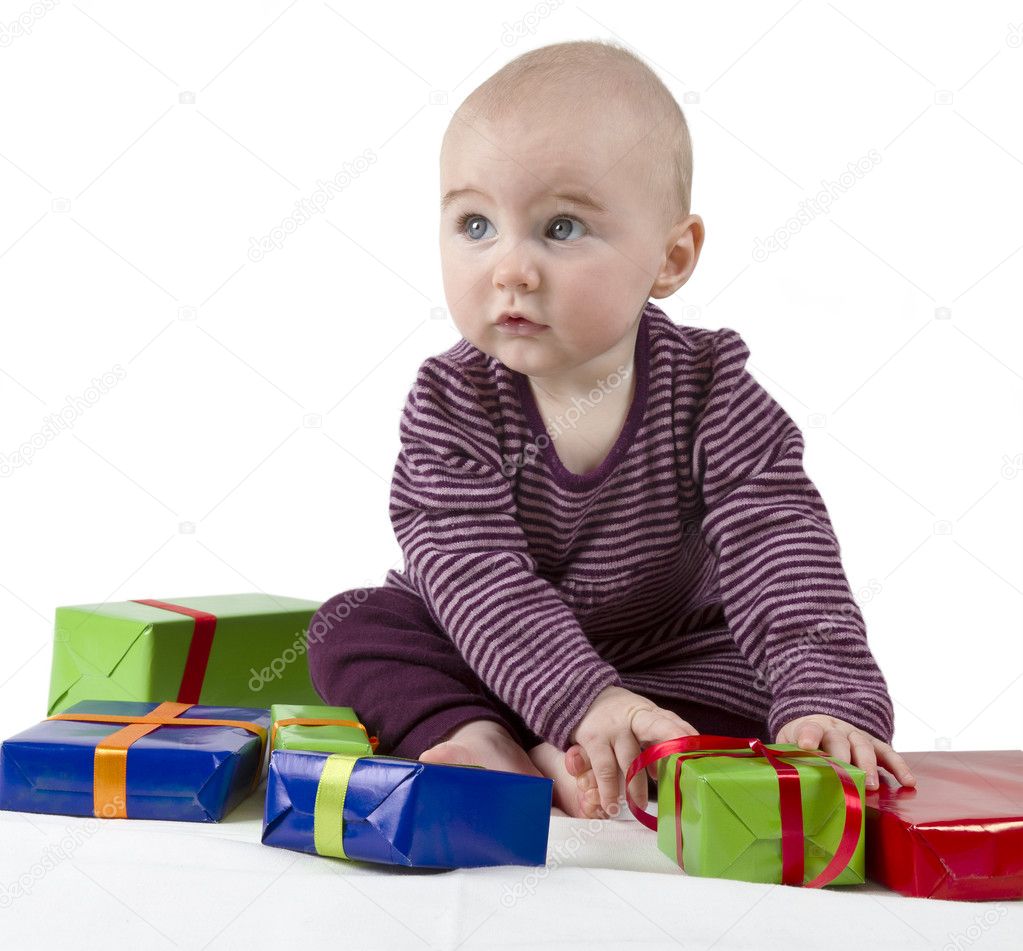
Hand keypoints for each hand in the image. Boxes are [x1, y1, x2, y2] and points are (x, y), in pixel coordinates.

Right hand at [567, 686, 698, 816]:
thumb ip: (654, 744)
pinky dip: (608, 790)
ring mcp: (612, 727)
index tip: (696, 745)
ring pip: (629, 759)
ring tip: (640, 806)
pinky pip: (604, 768)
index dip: (682, 732)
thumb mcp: (641, 724)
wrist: (585, 698)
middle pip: (654, 729)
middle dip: (669, 750)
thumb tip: (663, 773)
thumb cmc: (621, 718)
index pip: (669, 720)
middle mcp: (632, 717)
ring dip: (635, 786)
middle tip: (679, 774)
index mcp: (649, 713)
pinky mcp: (593, 739)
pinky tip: (612, 805)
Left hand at [775, 714, 915, 789]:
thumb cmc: (801, 743)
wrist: (815, 724)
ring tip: (872, 785)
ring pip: (863, 746)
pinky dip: (898, 766)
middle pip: (840, 740)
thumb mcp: (788, 746)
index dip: (808, 736)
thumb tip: (774, 780)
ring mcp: (855, 735)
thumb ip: (786, 758)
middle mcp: (835, 729)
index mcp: (811, 727)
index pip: (809, 729)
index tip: (805, 745)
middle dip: (844, 757)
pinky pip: (887, 753)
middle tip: (848, 776)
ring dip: (868, 765)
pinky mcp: (872, 744)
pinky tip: (908, 782)